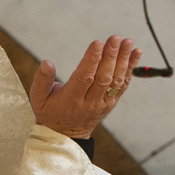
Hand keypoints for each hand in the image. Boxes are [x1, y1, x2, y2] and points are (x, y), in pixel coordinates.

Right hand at [28, 36, 142, 138]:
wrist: (66, 136)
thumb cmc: (51, 113)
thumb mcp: (38, 99)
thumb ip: (41, 80)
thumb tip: (47, 63)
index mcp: (71, 99)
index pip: (84, 77)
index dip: (92, 60)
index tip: (98, 43)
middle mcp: (90, 102)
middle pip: (103, 77)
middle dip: (110, 56)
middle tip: (115, 38)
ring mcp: (103, 103)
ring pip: (116, 81)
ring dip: (123, 60)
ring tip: (127, 43)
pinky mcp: (111, 102)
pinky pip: (124, 85)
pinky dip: (130, 68)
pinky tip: (136, 53)